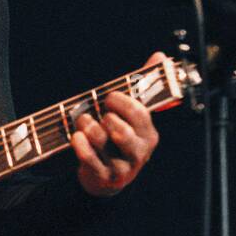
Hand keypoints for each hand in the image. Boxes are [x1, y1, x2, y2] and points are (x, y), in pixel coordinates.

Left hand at [71, 51, 162, 196]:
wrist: (107, 179)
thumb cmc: (120, 140)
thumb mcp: (133, 117)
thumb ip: (144, 87)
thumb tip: (159, 56)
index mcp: (148, 135)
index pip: (140, 115)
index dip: (122, 103)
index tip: (109, 97)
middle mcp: (138, 152)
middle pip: (123, 132)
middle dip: (106, 117)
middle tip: (98, 112)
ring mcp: (122, 167)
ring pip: (104, 143)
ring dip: (89, 127)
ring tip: (83, 121)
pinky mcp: (105, 178)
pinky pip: (90, 160)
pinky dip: (81, 146)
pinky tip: (76, 136)